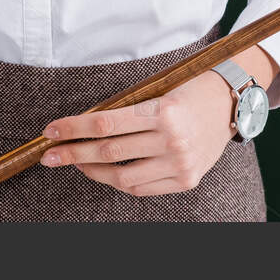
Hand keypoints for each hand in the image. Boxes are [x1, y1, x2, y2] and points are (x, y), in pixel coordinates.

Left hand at [38, 70, 238, 195]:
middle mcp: (172, 140)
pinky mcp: (186, 180)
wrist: (230, 104)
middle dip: (72, 152)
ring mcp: (180, 164)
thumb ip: (127, 110)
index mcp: (163, 111)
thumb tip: (82, 126)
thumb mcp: (159, 91)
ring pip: (122, 177)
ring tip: (76, 162)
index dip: (74, 128)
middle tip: (49, 154)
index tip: (51, 131)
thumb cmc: (189, 90)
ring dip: (92, 171)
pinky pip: (142, 188)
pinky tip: (104, 172)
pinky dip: (119, 182)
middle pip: (108, 152)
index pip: (106, 124)